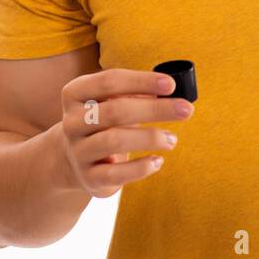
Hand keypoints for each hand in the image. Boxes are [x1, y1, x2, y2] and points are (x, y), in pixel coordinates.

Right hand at [59, 69, 194, 197]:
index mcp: (76, 94)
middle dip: (155, 109)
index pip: (109, 81)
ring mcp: (78, 151)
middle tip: (186, 110)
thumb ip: (135, 92)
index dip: (142, 81)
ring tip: (172, 139)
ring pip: (114, 140)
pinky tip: (158, 161)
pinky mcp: (89, 177)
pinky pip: (116, 173)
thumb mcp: (113, 101)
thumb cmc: (105, 122)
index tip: (171, 85)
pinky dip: (141, 167)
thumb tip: (169, 90)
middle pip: (115, 111)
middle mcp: (72, 122)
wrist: (75, 160)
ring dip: (150, 138)